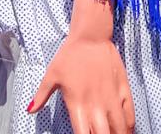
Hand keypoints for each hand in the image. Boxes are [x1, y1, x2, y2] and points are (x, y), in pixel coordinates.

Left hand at [31, 0, 133, 133]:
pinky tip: (126, 130)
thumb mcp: (51, 75)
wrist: (91, 36)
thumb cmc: (69, 55)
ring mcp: (112, 98)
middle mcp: (96, 105)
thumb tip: (30, 111)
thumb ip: (41, 96)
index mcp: (77, 104)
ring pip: (120, 128)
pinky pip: (130, 113)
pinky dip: (130, 125)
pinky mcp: (123, 89)